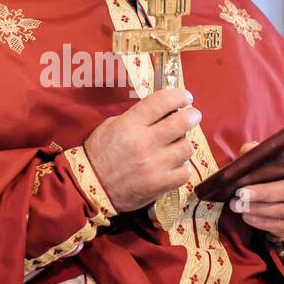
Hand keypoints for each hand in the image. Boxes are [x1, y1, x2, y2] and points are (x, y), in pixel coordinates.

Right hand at [83, 88, 199, 212]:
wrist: (91, 187)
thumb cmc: (100, 154)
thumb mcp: (111, 126)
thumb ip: (136, 117)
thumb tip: (162, 111)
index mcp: (130, 125)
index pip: (161, 102)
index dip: (178, 96)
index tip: (185, 97)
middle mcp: (144, 142)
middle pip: (181, 122)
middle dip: (192, 116)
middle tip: (193, 116)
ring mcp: (154, 165)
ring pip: (186, 147)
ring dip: (184, 144)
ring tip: (177, 146)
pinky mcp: (159, 184)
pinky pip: (185, 172)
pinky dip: (182, 168)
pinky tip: (174, 165)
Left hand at [229, 140, 283, 237]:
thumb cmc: (280, 170)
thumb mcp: (273, 158)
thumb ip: (260, 151)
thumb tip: (247, 151)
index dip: (266, 191)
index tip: (242, 191)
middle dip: (258, 204)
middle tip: (236, 202)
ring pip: (283, 217)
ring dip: (258, 215)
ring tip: (239, 209)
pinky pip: (282, 228)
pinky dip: (264, 225)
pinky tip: (249, 218)